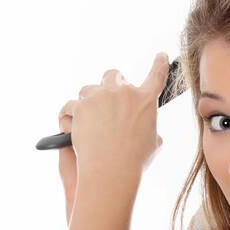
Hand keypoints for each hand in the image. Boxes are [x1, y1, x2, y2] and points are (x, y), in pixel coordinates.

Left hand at [61, 52, 169, 191]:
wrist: (112, 173)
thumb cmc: (134, 163)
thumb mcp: (153, 146)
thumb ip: (150, 130)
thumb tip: (147, 129)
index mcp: (146, 101)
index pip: (157, 77)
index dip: (160, 64)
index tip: (161, 56)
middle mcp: (124, 93)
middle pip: (113, 75)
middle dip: (108, 86)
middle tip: (105, 104)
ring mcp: (101, 97)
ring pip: (88, 90)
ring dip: (87, 103)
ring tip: (87, 125)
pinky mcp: (80, 106)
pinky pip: (70, 106)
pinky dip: (69, 117)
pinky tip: (69, 129)